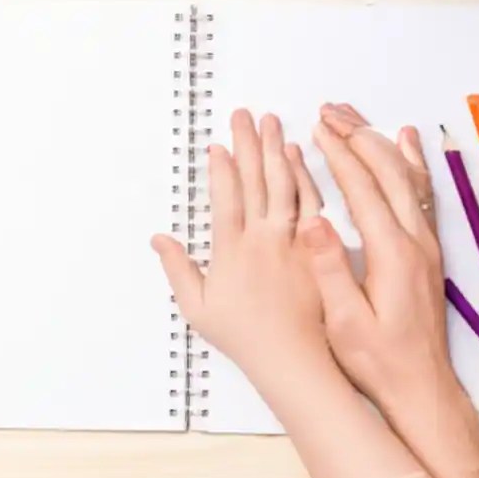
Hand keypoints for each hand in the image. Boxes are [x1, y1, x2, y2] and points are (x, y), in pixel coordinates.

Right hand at [152, 110, 328, 387]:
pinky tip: (300, 156)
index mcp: (234, 251)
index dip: (221, 168)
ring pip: (286, 184)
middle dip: (249, 144)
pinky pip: (313, 202)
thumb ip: (179, 270)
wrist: (296, 362)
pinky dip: (305, 175)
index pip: (227, 197)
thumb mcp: (199, 309)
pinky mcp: (318, 248)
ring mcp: (295, 242)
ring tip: (272, 123)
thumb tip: (160, 240)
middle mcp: (264, 240)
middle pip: (256, 180)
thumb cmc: (249, 340)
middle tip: (245, 116)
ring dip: (277, 150)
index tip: (218, 145)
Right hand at [302, 103, 478, 477]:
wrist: (421, 388)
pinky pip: (421, 193)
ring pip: (407, 177)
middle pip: (388, 172)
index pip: (364, 189)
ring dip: (379, 143)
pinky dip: (411, 162)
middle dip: (358, 136)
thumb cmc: (379, 362)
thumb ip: (329, 270)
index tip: (318, 129)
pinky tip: (406, 142)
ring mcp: (426, 245)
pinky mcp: (427, 252)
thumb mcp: (345, 323)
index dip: (340, 155)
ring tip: (354, 117)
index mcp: (392, 255)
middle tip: (329, 112)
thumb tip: (314, 222)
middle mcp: (415, 242)